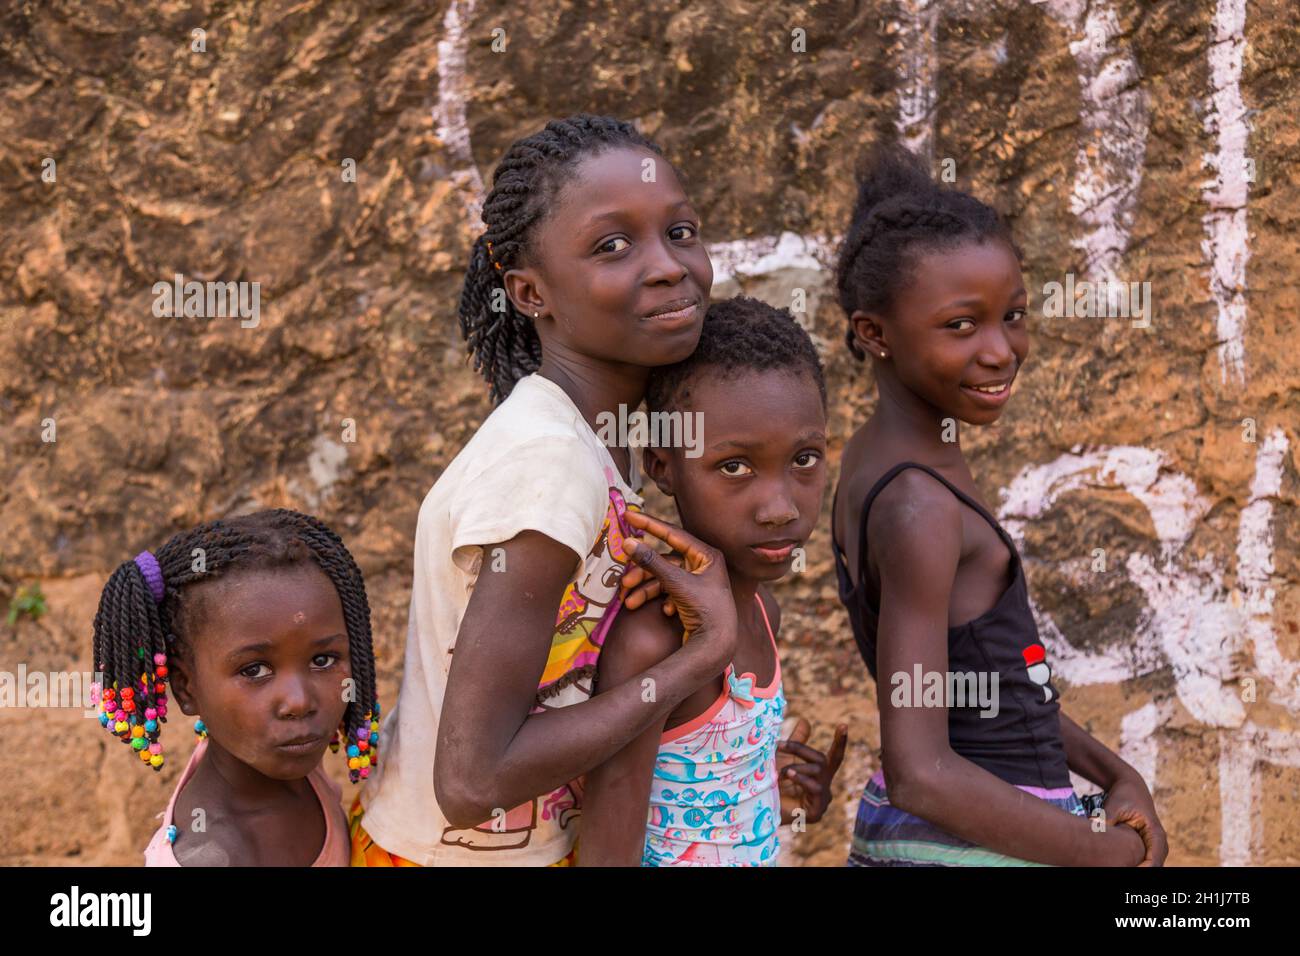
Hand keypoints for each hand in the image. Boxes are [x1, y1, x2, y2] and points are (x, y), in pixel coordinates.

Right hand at [622, 512, 736, 670]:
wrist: (718, 647)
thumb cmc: (705, 610)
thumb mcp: (676, 583)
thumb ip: (652, 562)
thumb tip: (628, 542)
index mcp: (707, 555)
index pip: (673, 534)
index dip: (649, 524)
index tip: (628, 516)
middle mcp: (704, 566)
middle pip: (665, 561)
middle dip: (643, 572)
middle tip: (623, 580)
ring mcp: (698, 582)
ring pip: (664, 579)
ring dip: (646, 590)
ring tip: (629, 602)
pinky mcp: (693, 598)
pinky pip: (670, 591)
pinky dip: (662, 600)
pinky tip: (666, 611)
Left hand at [777, 718, 847, 826]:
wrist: (761, 809)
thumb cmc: (773, 784)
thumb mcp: (784, 759)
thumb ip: (797, 742)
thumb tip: (805, 720)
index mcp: (819, 773)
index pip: (834, 756)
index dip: (840, 741)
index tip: (844, 724)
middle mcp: (824, 785)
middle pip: (822, 760)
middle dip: (801, 750)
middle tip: (780, 745)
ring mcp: (822, 799)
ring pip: (818, 772)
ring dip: (797, 767)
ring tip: (782, 770)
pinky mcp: (817, 811)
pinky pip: (815, 788)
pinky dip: (802, 779)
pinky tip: (790, 776)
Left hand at [1106, 773, 1167, 865]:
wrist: (1131, 787)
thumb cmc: (1123, 795)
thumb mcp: (1114, 807)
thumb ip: (1105, 820)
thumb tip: (1091, 829)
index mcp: (1155, 834)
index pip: (1153, 862)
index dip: (1141, 870)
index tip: (1125, 870)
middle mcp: (1159, 843)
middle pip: (1152, 867)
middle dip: (1136, 870)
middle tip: (1115, 868)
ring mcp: (1155, 847)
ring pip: (1148, 866)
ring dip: (1134, 867)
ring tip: (1115, 866)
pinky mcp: (1147, 847)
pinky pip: (1143, 862)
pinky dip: (1132, 864)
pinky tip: (1116, 863)